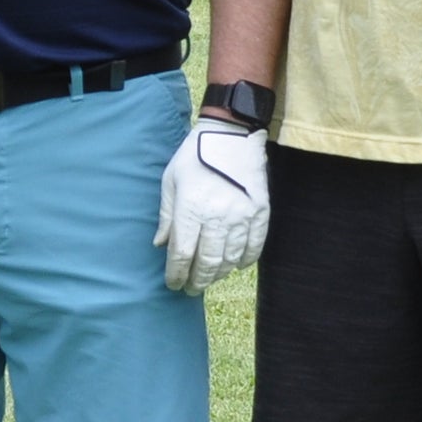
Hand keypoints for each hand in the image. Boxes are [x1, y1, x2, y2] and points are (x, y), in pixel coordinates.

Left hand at [157, 119, 268, 292]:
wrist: (232, 134)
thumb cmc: (195, 156)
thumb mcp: (171, 181)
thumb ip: (167, 215)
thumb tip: (161, 245)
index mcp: (191, 208)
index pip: (182, 254)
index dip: (176, 274)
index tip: (173, 284)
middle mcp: (218, 216)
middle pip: (208, 262)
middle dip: (197, 280)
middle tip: (190, 288)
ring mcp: (242, 215)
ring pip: (231, 259)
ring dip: (219, 274)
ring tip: (209, 278)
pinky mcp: (260, 212)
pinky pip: (255, 247)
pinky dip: (245, 261)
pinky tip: (236, 266)